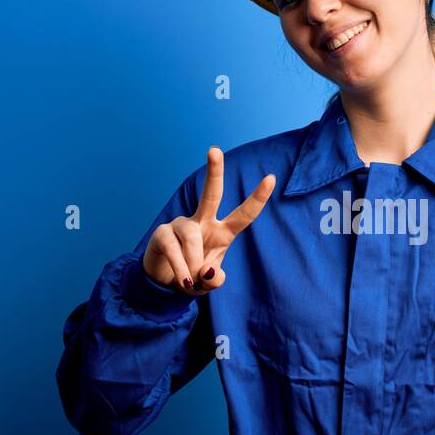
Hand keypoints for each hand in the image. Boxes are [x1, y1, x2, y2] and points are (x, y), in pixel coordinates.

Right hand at [143, 146, 274, 294]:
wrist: (164, 283)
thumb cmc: (194, 277)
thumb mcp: (209, 284)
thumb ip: (214, 281)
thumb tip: (207, 271)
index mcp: (223, 232)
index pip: (243, 214)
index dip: (257, 199)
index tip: (271, 177)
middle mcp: (203, 222)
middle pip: (211, 194)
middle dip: (214, 171)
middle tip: (214, 149)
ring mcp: (182, 225)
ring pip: (193, 238)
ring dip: (194, 265)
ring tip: (191, 281)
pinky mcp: (162, 233)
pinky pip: (175, 251)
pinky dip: (181, 270)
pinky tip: (183, 281)